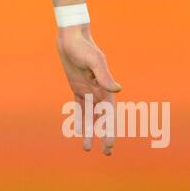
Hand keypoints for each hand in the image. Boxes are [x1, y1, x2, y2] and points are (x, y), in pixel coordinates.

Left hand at [57, 24, 119, 154]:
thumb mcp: (94, 61)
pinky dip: (79, 119)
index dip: (111, 130)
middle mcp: (98, 91)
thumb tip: (117, 89)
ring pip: (90, 116)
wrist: (72, 37)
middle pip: (103, 119)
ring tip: (88, 148)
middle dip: (105, 135)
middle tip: (107, 153)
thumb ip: (104, 76)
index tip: (110, 145)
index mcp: (105, 88)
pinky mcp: (77, 88)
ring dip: (91, 131)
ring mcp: (88, 90)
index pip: (110, 114)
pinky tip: (78, 131)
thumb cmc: (84, 47)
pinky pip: (79, 108)